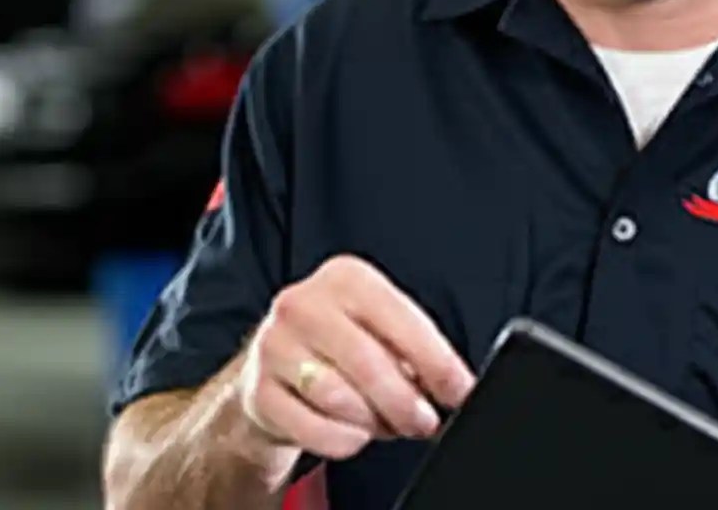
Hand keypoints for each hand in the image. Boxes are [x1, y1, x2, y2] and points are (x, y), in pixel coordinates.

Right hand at [236, 255, 475, 459]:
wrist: (272, 367)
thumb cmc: (342, 344)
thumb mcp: (380, 329)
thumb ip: (415, 350)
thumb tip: (453, 385)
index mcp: (347, 278)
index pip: (402, 321)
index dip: (437, 363)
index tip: (460, 391)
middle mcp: (305, 304)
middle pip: (371, 365)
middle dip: (407, 403)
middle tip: (426, 422)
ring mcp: (275, 347)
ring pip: (342, 401)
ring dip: (375, 422)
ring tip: (386, 422)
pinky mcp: (257, 392)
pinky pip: (316, 430)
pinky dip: (345, 440)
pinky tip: (352, 430)